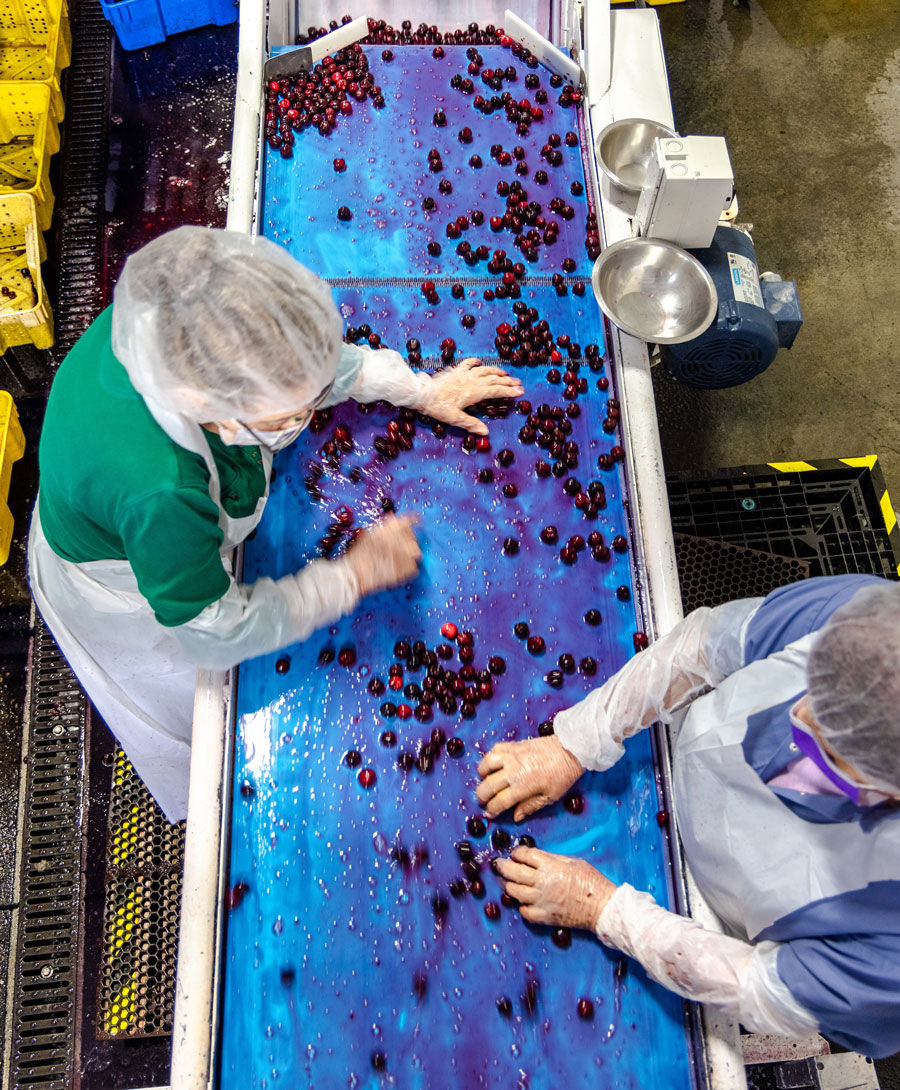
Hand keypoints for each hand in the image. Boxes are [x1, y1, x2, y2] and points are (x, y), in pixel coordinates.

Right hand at [343, 514, 421, 596]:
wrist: (356, 572)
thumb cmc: (358, 555)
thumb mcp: (369, 534)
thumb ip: (385, 527)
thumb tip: (394, 520)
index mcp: (392, 527)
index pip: (409, 520)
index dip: (414, 520)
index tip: (417, 520)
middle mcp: (403, 538)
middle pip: (414, 538)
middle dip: (407, 543)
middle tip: (397, 550)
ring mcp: (407, 554)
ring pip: (416, 553)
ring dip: (409, 557)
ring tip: (397, 561)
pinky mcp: (408, 569)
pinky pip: (414, 568)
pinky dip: (407, 570)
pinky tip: (397, 570)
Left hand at [420, 358, 523, 434]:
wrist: (422, 393)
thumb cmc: (438, 407)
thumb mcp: (455, 418)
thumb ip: (471, 424)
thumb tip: (485, 432)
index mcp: (474, 392)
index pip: (496, 391)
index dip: (509, 391)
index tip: (520, 391)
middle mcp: (472, 381)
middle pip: (494, 379)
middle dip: (507, 381)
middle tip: (518, 383)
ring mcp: (464, 374)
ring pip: (485, 370)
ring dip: (496, 371)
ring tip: (505, 373)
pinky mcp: (455, 371)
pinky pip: (468, 364)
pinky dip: (475, 362)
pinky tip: (480, 362)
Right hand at [476, 735, 583, 821]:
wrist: (570, 749)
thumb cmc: (563, 773)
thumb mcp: (550, 796)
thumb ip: (530, 806)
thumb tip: (516, 816)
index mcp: (523, 785)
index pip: (500, 801)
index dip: (492, 809)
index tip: (489, 813)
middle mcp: (514, 770)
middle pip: (489, 785)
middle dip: (482, 795)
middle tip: (483, 800)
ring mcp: (512, 755)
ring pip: (487, 763)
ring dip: (482, 773)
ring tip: (483, 779)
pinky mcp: (514, 745)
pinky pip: (496, 749)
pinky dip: (490, 756)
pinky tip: (492, 763)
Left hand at [495, 847, 617, 930]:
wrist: (602, 907)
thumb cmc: (591, 881)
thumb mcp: (573, 861)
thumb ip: (552, 858)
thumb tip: (536, 856)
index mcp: (550, 866)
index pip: (524, 855)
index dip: (516, 852)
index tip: (514, 853)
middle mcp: (542, 882)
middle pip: (513, 872)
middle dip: (502, 866)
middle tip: (497, 864)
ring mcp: (541, 901)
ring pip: (514, 892)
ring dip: (507, 885)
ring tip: (506, 881)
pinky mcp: (543, 916)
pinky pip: (524, 910)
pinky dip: (521, 905)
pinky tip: (522, 900)